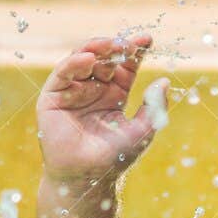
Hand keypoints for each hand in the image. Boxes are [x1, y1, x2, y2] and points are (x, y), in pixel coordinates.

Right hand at [37, 31, 168, 189]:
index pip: (125, 66)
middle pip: (104, 59)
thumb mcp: (141, 131)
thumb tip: (165, 81)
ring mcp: (72, 91)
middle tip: (128, 41)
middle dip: (116, 47)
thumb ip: (153, 107)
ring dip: (96, 49)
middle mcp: (93, 89)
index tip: (147, 39)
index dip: (135, 52)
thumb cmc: (113, 158)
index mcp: (113, 95)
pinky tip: (89, 59)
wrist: (85, 178)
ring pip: (82, 60)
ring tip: (110, 44)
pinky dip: (75, 64)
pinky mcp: (52, 97)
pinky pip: (63, 74)